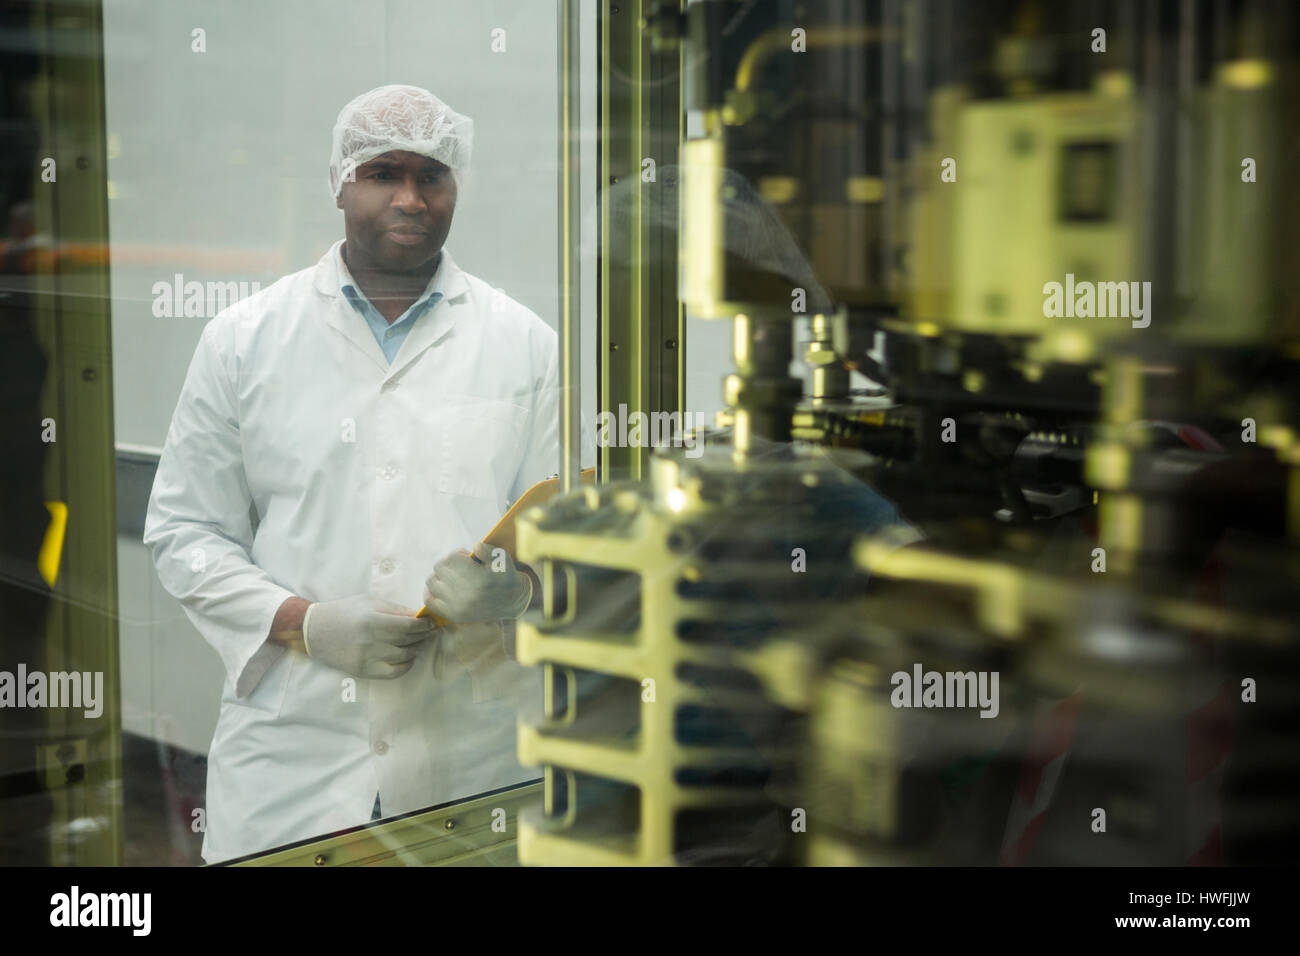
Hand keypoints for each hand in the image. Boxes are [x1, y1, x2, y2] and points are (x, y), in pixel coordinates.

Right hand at [302, 594, 434, 678]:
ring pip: (404, 657)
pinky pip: (393, 672)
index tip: (433, 623)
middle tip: (429, 632)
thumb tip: (420, 615)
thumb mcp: (369, 602)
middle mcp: (371, 641)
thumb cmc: (344, 611)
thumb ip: (395, 609)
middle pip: (408, 641)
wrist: (315, 630)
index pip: (409, 625)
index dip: (424, 625)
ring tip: (418, 643)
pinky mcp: (363, 671)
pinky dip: (405, 666)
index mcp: (373, 620)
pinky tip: (407, 658)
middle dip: (422, 636)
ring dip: (415, 650)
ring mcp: (367, 658)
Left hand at [422, 541, 531, 622]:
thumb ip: (487, 550)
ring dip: (439, 576)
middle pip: (440, 568)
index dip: (458, 554)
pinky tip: (440, 588)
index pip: (452, 558)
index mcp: (478, 578)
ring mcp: (457, 605)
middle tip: (459, 566)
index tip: (466, 557)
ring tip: (451, 577)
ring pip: (431, 582)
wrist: (512, 603)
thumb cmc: (506, 578)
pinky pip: (430, 601)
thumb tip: (475, 546)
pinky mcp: (453, 615)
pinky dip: (430, 593)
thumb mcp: (502, 559)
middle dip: (449, 564)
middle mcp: (465, 592)